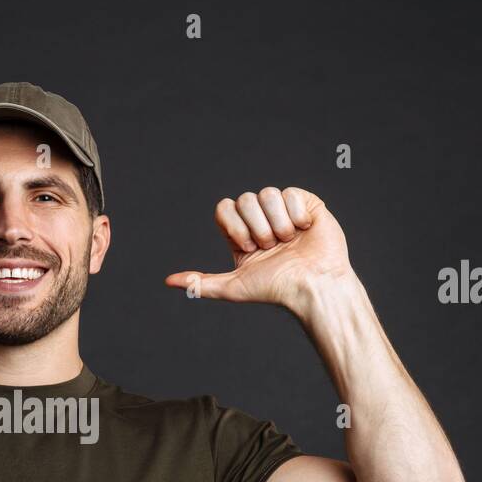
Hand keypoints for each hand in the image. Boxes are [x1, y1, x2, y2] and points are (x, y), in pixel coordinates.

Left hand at [165, 186, 352, 309]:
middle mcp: (261, 220)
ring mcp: (283, 210)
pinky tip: (304, 230)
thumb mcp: (232, 288)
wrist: (313, 285)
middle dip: (256, 227)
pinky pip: (290, 193)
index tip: (248, 247)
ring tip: (289, 241)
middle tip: (270, 247)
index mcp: (242, 234)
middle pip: (245, 199)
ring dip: (276, 223)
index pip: (224, 208)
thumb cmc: (276, 289)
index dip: (234, 225)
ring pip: (267, 194)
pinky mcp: (306, 204)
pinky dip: (295, 215)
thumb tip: (168, 281)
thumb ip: (200, 283)